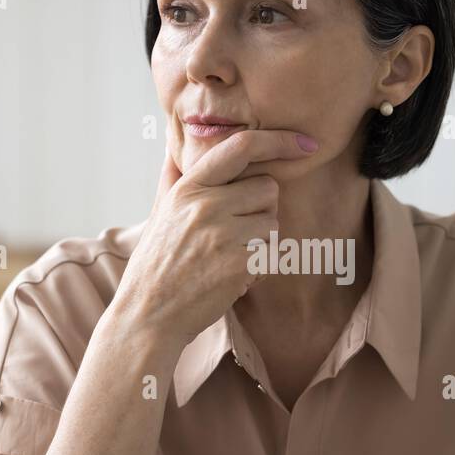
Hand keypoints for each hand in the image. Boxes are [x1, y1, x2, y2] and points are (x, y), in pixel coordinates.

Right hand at [110, 129, 316, 349]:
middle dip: (260, 210)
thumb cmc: (156, 264)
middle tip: (233, 234)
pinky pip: (273, 254)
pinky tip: (231, 278)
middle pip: (268, 188)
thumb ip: (172, 177)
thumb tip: (173, 145)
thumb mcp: (159, 212)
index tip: (307, 143)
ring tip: (227, 258)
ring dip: (260, 242)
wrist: (147, 314)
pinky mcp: (240, 264)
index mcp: (188, 187)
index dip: (279, 140)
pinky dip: (259, 268)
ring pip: (273, 223)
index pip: (241, 146)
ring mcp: (223, 234)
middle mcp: (206, 204)